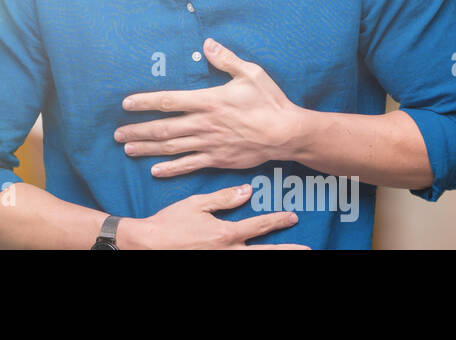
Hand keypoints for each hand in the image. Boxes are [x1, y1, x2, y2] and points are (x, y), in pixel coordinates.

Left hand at [115, 37, 308, 175]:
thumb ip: (226, 59)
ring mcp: (209, 144)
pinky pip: (189, 165)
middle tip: (117, 134)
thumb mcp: (250, 73)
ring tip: (128, 149)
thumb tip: (207, 43)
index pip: (168, 101)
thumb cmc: (269, 101)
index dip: (145, 102)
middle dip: (138, 130)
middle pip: (163, 128)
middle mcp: (204, 124)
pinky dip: (170, 169)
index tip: (126, 104)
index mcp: (208, 101)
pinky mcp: (217, 159)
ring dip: (147, 149)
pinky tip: (155, 170)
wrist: (286, 134)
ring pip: (171, 148)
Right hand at [118, 184, 308, 248]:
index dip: (277, 220)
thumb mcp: (196, 205)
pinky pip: (238, 264)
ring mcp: (220, 260)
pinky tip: (260, 259)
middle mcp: (228, 251)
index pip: (259, 225)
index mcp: (226, 233)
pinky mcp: (212, 264)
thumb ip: (223, 198)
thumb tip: (247, 191)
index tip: (291, 216)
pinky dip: (250, 261)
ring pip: (254, 260)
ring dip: (274, 257)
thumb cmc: (170, 222)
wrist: (148, 243)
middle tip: (307, 249)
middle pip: (265, 252)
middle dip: (287, 249)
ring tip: (294, 255)